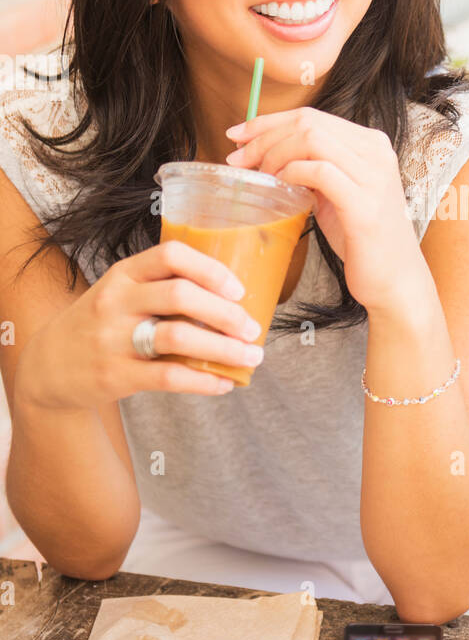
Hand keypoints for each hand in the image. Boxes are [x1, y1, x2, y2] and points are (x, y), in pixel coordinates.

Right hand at [16, 240, 266, 411]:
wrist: (45, 366)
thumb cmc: (99, 325)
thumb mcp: (120, 294)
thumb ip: (161, 291)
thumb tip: (230, 302)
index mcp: (124, 274)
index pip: (171, 255)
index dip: (211, 270)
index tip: (238, 290)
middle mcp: (117, 301)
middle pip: (181, 295)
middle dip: (226, 313)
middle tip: (252, 329)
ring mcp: (113, 338)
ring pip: (179, 337)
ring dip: (224, 349)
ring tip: (250, 358)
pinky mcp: (114, 375)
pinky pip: (168, 376)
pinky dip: (204, 381)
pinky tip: (224, 384)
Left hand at [225, 106, 426, 313]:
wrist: (395, 279)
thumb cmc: (362, 238)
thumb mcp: (337, 193)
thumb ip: (314, 170)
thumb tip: (266, 154)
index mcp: (371, 143)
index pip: (312, 116)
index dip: (268, 121)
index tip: (237, 135)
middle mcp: (377, 152)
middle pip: (308, 122)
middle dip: (264, 136)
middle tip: (237, 159)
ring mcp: (374, 176)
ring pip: (312, 139)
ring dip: (274, 154)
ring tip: (257, 175)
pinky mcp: (365, 204)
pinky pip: (320, 171)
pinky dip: (291, 174)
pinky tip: (279, 187)